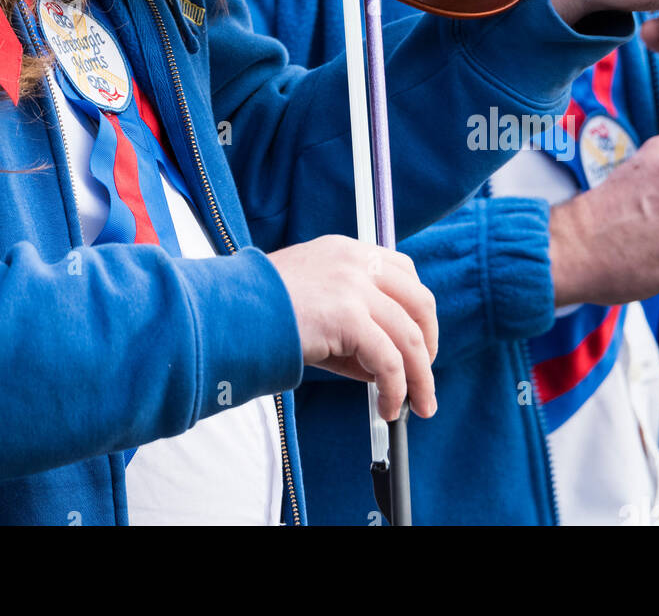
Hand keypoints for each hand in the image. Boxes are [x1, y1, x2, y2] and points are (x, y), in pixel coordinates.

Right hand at [267, 236, 437, 420]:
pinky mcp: (348, 316)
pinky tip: (386, 407)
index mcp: (346, 251)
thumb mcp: (315, 301)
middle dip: (428, 345)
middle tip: (423, 379)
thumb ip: (353, 321)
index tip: (418, 342)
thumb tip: (386, 368)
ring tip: (415, 406)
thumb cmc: (263, 311)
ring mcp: (354, 287)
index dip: (418, 311)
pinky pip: (389, 361)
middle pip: (419, 302)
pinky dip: (395, 390)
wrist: (230, 312)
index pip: (404, 271)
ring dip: (419, 378)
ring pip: (410, 337)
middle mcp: (355, 262)